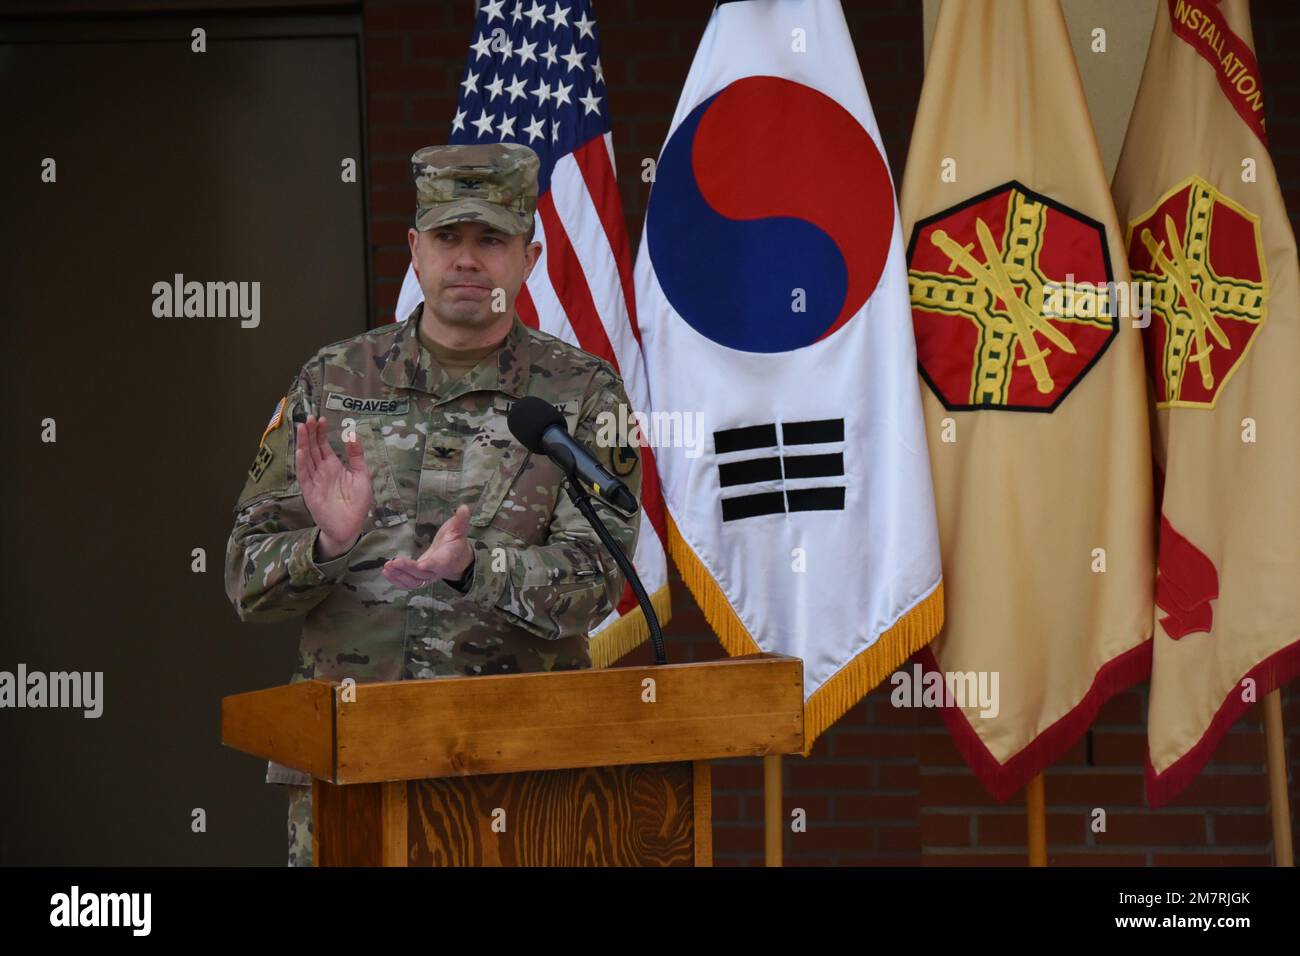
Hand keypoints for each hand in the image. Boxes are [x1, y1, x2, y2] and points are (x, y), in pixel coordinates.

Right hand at [295, 414, 372, 559]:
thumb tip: (353, 435)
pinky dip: (302, 464)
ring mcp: (315, 480)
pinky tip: (301, 452)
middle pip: (313, 448)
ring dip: (304, 444)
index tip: (320, 418)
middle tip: (309, 417)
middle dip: (311, 433)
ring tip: (302, 428)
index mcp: (334, 466)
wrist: (350, 527)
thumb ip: (357, 456)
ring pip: (307, 459)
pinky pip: (305, 476)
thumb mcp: (362, 476)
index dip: (321, 432)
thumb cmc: (357, 503)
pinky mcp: (310, 492)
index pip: (323, 445)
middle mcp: (322, 471)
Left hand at [383, 504, 473, 589]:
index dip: (431, 565)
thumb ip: (461, 519)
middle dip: (408, 569)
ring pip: (414, 582)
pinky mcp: (420, 579)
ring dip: (400, 576)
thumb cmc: (455, 541)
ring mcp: (428, 577)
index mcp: (447, 557)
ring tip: (387, 567)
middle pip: (422, 574)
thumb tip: (464, 507)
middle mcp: (437, 570)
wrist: (456, 559)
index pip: (440, 563)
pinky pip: (408, 585)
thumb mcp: (459, 529)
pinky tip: (386, 573)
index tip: (421, 565)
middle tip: (394, 561)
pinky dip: (397, 581)